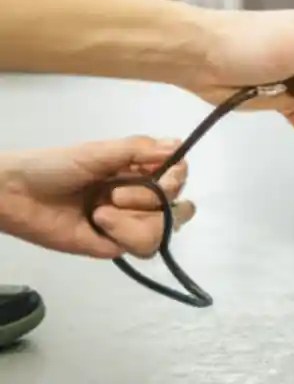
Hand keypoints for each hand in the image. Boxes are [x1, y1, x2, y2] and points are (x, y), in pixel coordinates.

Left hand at [0, 136, 193, 258]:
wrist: (16, 195)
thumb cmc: (55, 166)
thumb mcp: (98, 151)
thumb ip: (139, 149)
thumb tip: (179, 145)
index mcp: (138, 171)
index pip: (179, 177)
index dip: (176, 177)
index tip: (164, 173)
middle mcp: (139, 198)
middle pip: (179, 206)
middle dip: (155, 199)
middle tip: (120, 193)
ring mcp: (128, 224)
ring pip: (163, 229)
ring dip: (137, 218)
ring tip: (103, 210)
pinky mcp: (114, 246)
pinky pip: (141, 247)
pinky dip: (126, 233)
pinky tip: (100, 223)